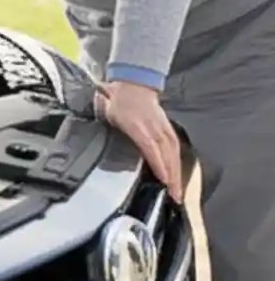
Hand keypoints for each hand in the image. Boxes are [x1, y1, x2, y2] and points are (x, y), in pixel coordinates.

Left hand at [95, 80, 182, 202]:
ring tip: (178, 192)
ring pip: (174, 153)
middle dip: (172, 176)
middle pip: (166, 154)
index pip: (150, 147)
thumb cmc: (117, 102)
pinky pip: (176, 148)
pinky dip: (178, 163)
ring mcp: (163, 128)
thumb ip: (107, 130)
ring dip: (177, 173)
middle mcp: (153, 128)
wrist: (133, 84)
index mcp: (136, 125)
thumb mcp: (106, 115)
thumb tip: (100, 147)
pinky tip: (179, 176)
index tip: (163, 179)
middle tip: (174, 196)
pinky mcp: (168, 129)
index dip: (158, 163)